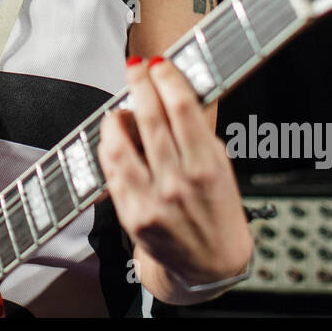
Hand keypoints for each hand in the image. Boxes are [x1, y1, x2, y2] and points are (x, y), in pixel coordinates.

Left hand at [98, 56, 252, 291]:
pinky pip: (112, 171)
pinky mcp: (132, 214)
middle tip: (135, 68)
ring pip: (121, 144)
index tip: (160, 65)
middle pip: (150, 119)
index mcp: (206, 167)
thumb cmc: (217, 210)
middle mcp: (178, 183)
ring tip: (121, 109)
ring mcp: (152, 200)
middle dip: (140, 85)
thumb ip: (198, 133)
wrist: (210, 265)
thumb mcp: (221, 167)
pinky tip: (114, 138)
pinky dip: (110, 147)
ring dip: (117, 117)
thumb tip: (177, 92)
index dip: (167, 79)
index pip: (182, 109)